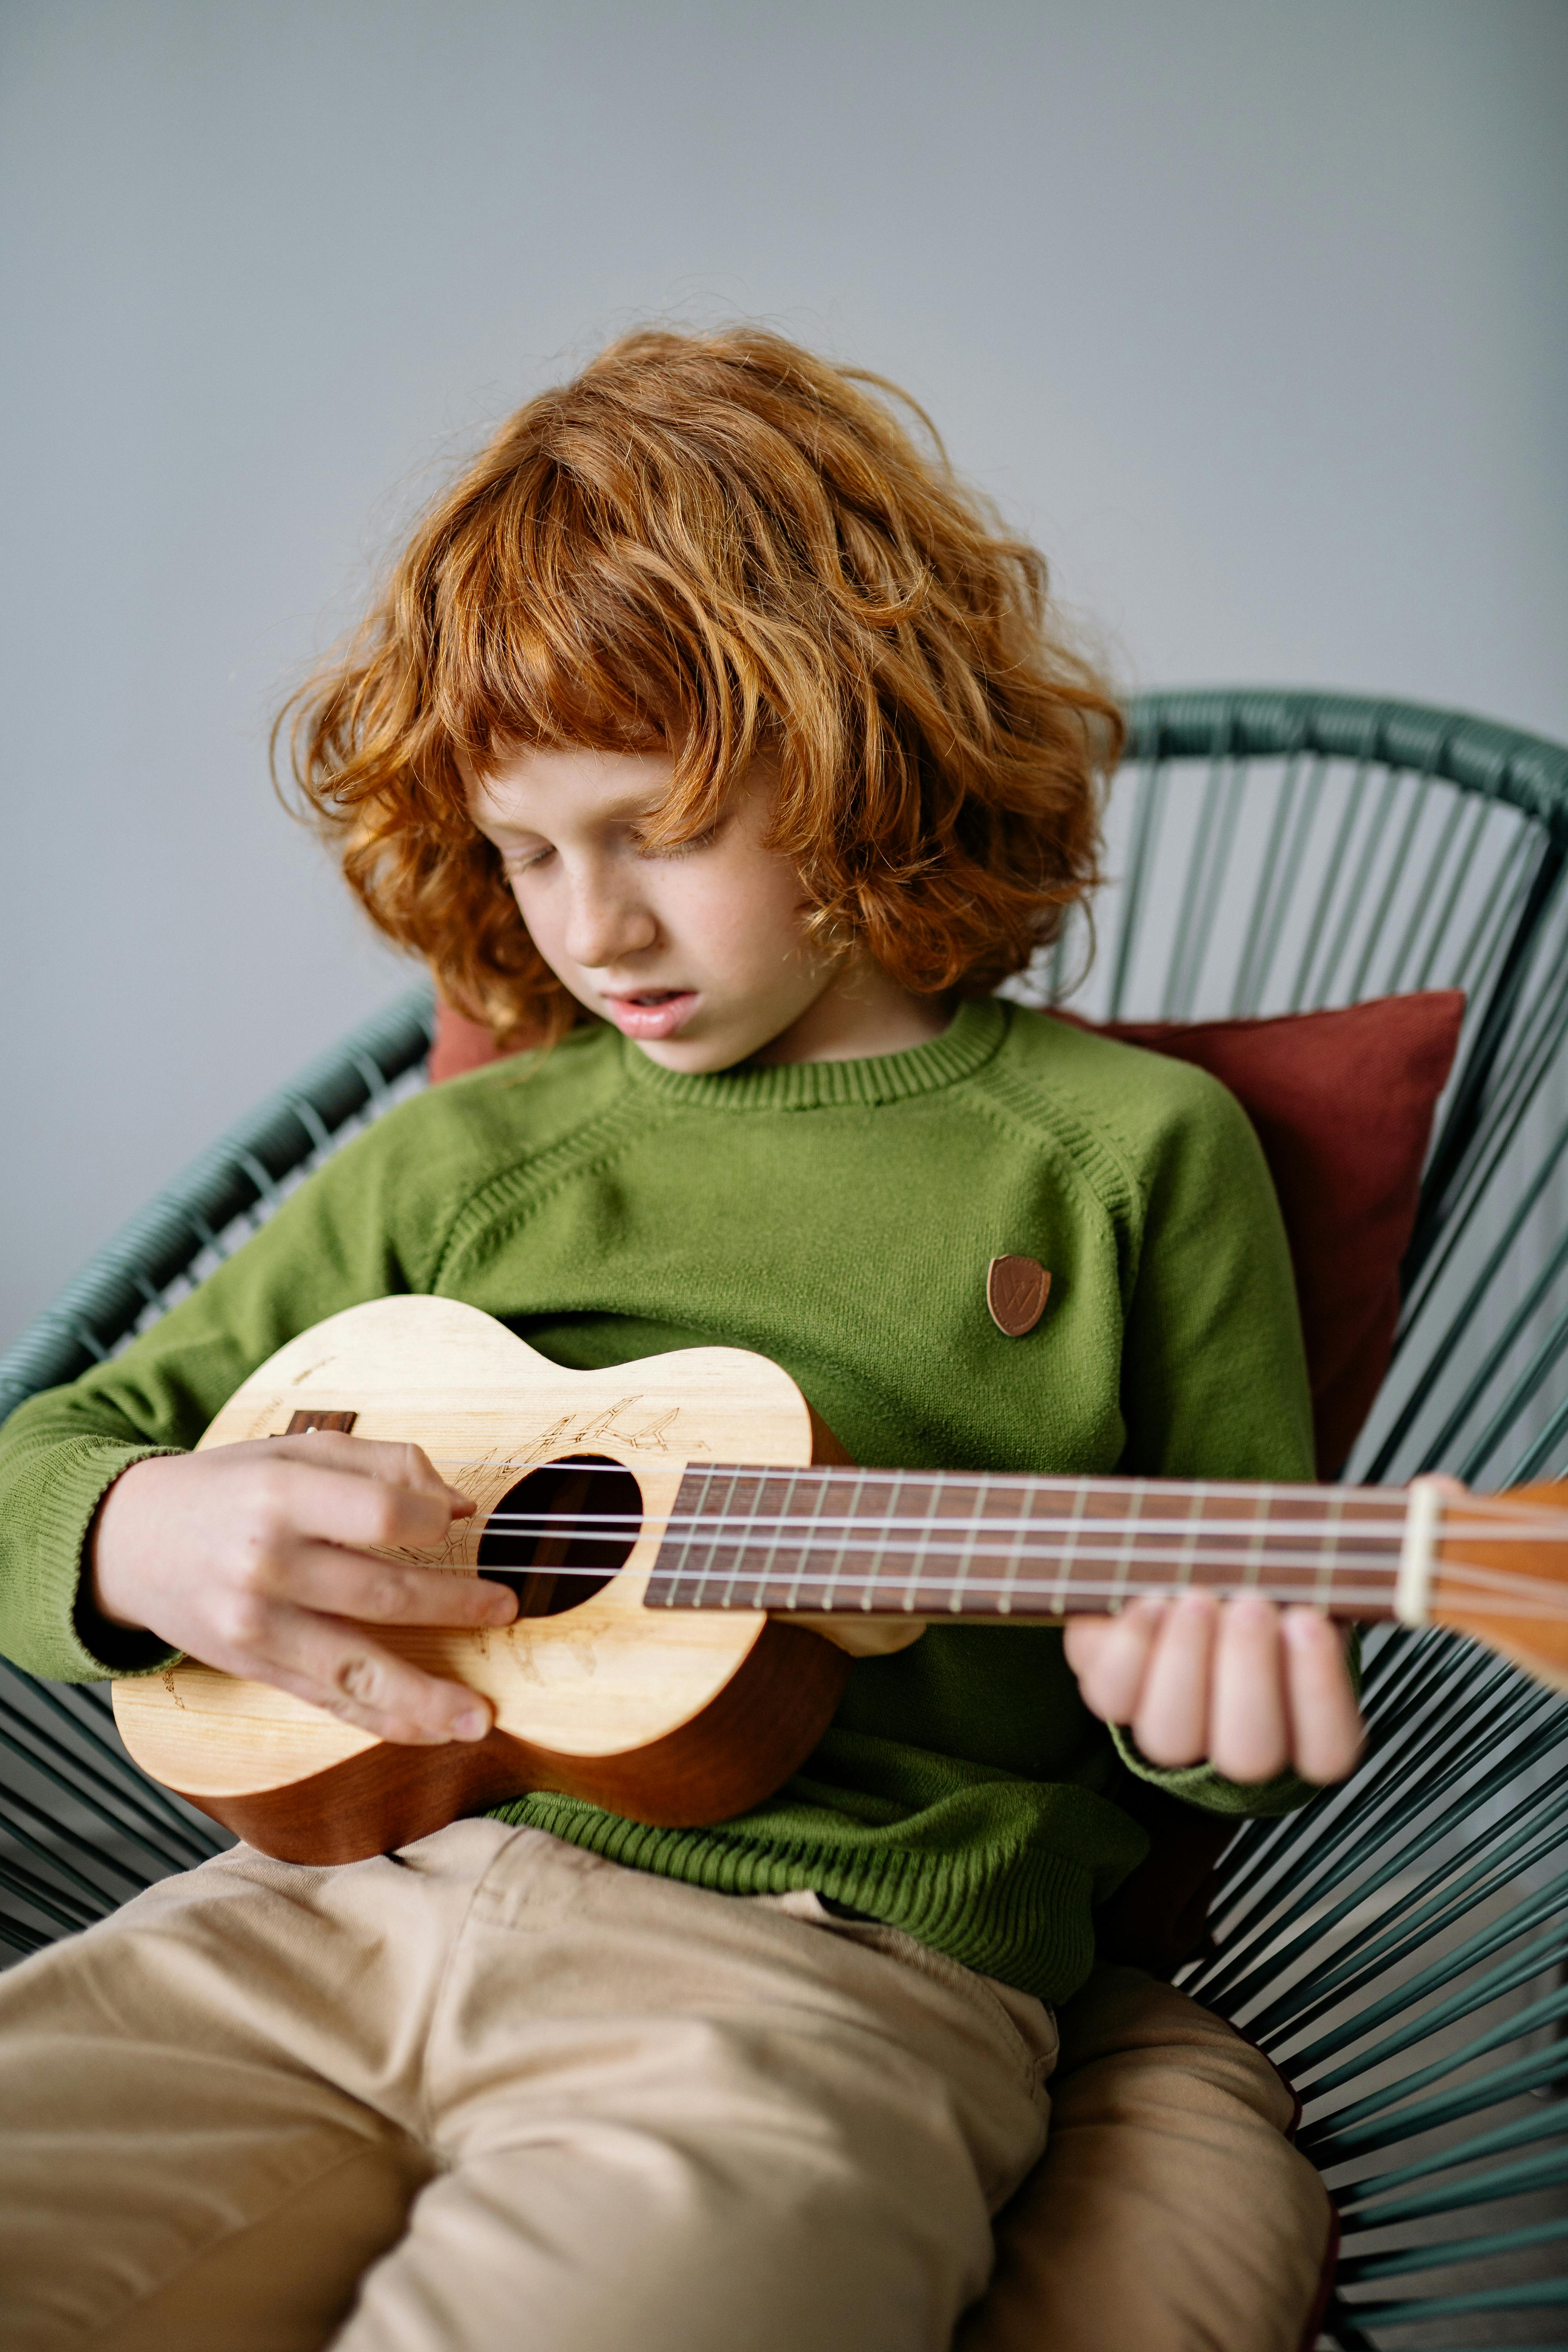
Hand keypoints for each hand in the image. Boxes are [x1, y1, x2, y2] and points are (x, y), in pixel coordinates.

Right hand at [90, 1434, 516, 1745]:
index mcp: (282, 1495)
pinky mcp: (253, 1667)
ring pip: (356, 1668)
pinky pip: (328, 1700)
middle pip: (381, 1593)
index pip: (383, 1514)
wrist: (129, 1541)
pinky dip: (383, 1720)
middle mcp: (267, 1564)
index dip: (432, 1518)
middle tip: (507, 1609)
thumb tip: (460, 1505)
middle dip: (454, 1605)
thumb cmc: (229, 1488)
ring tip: (481, 1716)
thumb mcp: (297, 1449)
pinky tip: (428, 1730)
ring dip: (426, 1697)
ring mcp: (257, 1625)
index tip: (454, 1520)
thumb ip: (383, 1465)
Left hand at [1063, 1592, 1362, 1784]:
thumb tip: (1320, 1575)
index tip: (1310, 1620)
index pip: (1327, 1753)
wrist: (1180, 1568)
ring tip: (1197, 1597)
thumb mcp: (1299, 1573)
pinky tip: (1150, 1601)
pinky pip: (1113, 1697)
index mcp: (1300, 1725)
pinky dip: (1131, 1647)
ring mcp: (1170, 1730)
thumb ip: (1317, 1581)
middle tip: (1253, 1602)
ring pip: (1172, 1737)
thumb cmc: (1258, 1567)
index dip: (1319, 1696)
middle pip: (1248, 1755)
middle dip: (1249, 1672)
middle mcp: (1233, 1744)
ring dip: (1185, 1662)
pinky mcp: (1114, 1697)